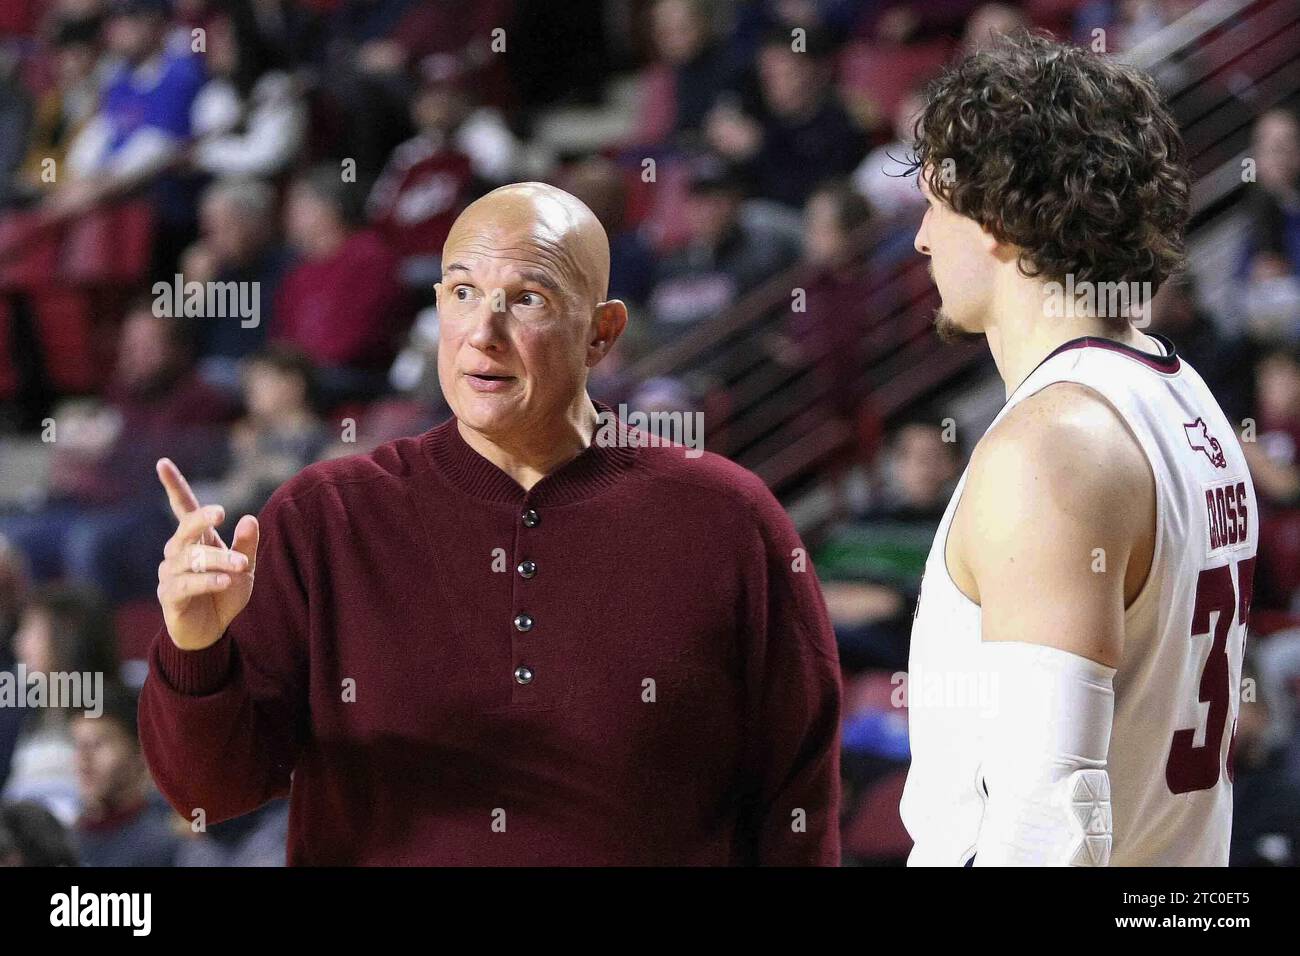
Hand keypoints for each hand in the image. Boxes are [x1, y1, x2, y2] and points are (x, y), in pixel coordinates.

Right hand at [156, 458, 259, 650]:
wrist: (210, 630)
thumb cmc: (225, 592)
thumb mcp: (245, 569)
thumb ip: (246, 545)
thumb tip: (249, 517)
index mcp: (197, 539)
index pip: (183, 508)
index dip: (173, 486)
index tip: (162, 462)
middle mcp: (179, 552)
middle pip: (185, 528)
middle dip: (200, 518)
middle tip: (221, 513)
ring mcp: (171, 573)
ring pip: (192, 559)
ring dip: (219, 561)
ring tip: (241, 567)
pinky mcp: (170, 596)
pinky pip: (186, 584)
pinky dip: (207, 581)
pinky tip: (224, 581)